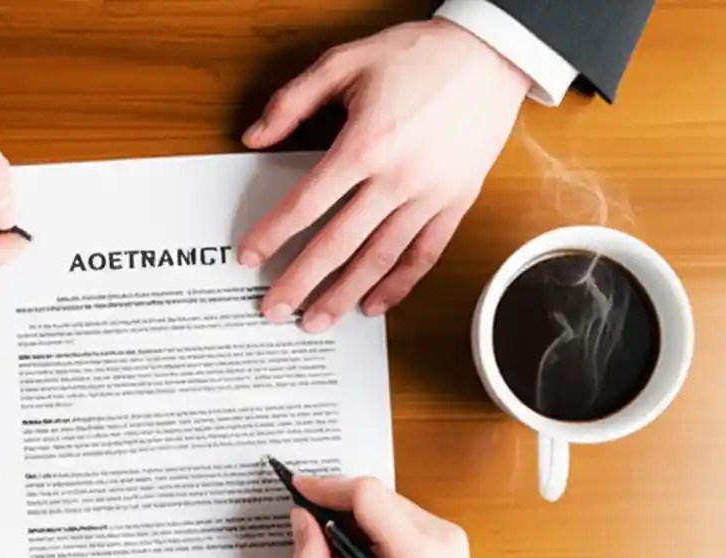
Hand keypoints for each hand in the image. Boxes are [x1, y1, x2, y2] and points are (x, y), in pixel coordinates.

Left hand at [239, 19, 532, 330]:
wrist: (490, 53)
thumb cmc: (417, 54)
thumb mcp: (344, 61)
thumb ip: (292, 101)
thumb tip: (253, 139)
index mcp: (365, 145)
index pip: (306, 204)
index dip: (272, 234)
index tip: (248, 257)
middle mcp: (397, 179)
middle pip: (338, 244)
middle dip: (300, 282)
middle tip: (273, 309)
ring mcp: (430, 195)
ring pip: (380, 259)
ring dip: (345, 295)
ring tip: (316, 321)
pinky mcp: (457, 202)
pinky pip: (425, 254)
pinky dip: (399, 284)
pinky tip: (373, 305)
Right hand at [288, 477, 519, 557]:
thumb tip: (301, 523)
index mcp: (419, 555)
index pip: (365, 494)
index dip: (325, 487)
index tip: (296, 491)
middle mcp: (441, 536)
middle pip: (374, 495)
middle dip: (337, 509)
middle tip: (314, 543)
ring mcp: (449, 536)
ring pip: (385, 504)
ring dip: (355, 523)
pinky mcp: (448, 541)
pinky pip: (399, 518)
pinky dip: (373, 532)